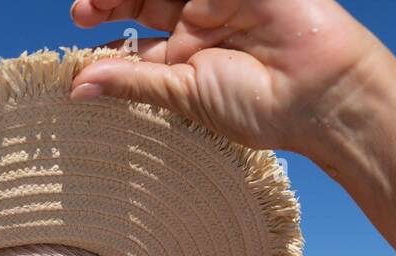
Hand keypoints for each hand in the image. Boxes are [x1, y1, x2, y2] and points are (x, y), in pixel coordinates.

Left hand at [69, 0, 394, 157]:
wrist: (318, 94)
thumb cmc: (258, 106)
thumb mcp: (182, 93)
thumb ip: (131, 82)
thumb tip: (77, 86)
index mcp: (186, 53)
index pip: (136, 34)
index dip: (106, 30)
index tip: (78, 32)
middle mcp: (201, 20)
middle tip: (83, 10)